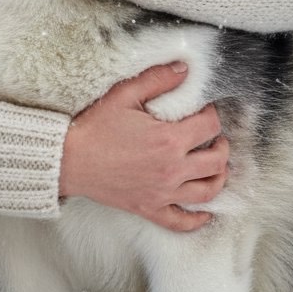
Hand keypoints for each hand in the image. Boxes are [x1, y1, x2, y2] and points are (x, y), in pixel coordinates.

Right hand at [59, 62, 228, 231]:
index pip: (209, 126)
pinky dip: (198, 219)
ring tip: (215, 164)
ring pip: (207, 192)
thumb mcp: (125, 94)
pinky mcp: (150, 209)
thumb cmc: (96, 127)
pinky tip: (204, 211)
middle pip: (216, 161)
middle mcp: (172, 169)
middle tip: (214, 135)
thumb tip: (184, 69)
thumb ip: (157, 79)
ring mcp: (163, 193)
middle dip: (221, 145)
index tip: (204, 109)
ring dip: (218, 177)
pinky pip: (182, 222)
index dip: (212, 114)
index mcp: (169, 139)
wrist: (71, 160)